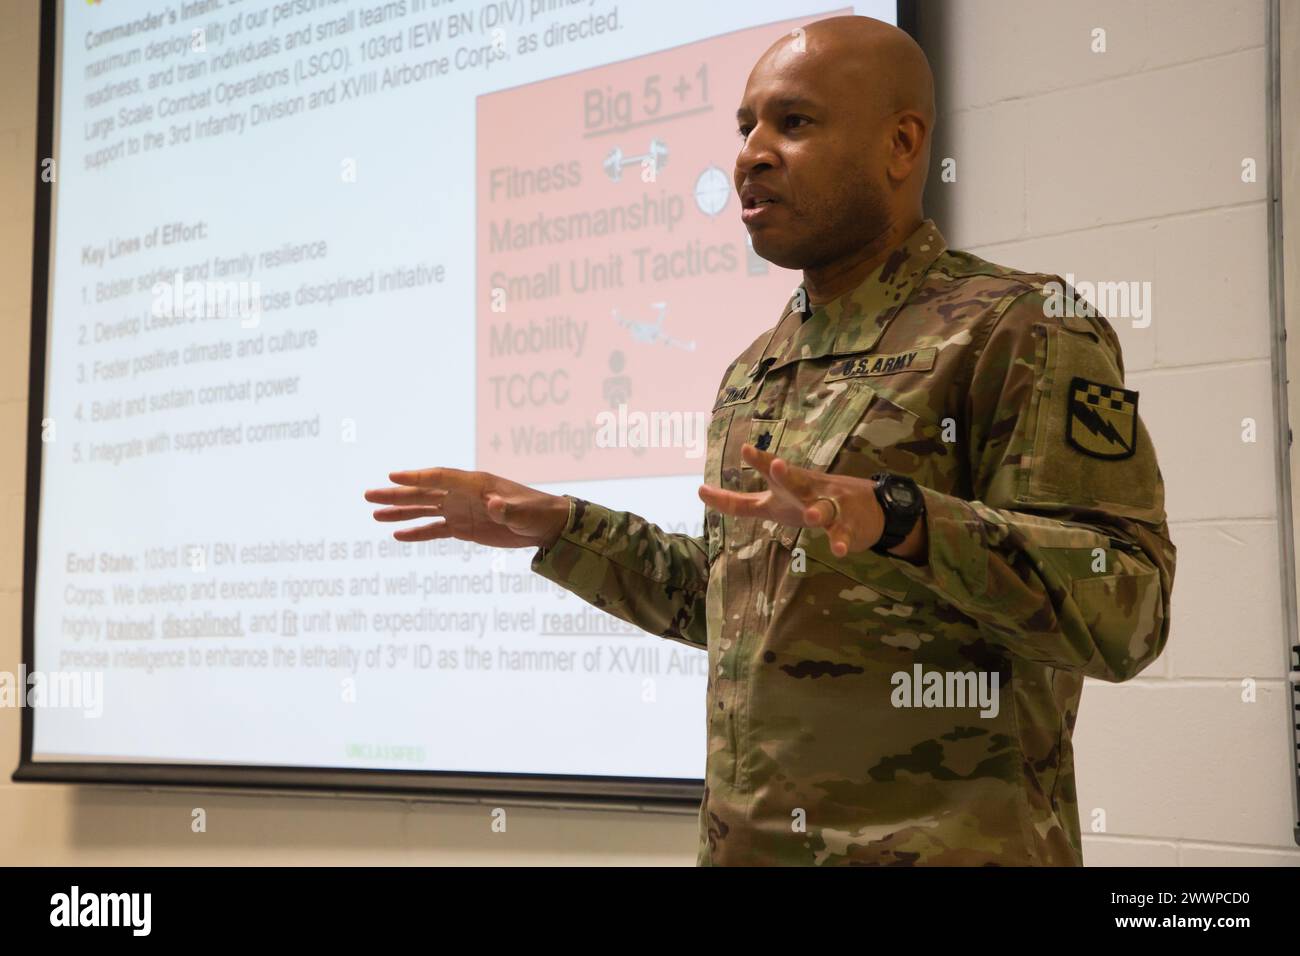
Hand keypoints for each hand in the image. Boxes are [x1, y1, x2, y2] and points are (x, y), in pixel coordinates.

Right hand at [364, 467, 569, 548]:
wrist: (546, 525)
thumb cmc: (537, 513)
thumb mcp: (524, 512)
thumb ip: (508, 509)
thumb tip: (495, 503)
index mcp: (475, 484)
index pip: (440, 478)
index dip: (417, 477)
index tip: (392, 476)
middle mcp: (463, 494)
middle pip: (423, 493)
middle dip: (396, 494)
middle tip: (368, 495)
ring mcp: (461, 510)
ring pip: (424, 510)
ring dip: (400, 511)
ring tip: (374, 513)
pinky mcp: (463, 528)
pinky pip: (435, 529)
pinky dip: (417, 532)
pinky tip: (396, 534)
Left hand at [697, 443, 886, 557]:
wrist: (865, 508)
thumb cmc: (807, 502)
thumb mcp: (772, 502)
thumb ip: (738, 501)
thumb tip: (699, 491)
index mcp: (788, 484)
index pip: (768, 474)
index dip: (757, 462)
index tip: (744, 449)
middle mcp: (808, 489)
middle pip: (796, 480)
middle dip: (786, 473)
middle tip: (776, 465)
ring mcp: (830, 506)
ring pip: (823, 507)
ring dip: (818, 511)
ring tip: (812, 517)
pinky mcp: (847, 525)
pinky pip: (843, 534)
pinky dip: (841, 541)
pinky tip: (839, 550)